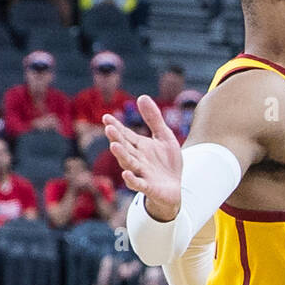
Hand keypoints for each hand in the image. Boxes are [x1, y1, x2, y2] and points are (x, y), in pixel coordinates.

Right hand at [105, 95, 182, 219]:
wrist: (178, 188)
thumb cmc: (168, 163)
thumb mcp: (164, 136)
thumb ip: (154, 118)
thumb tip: (142, 96)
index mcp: (139, 146)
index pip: (125, 134)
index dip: (116, 126)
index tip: (106, 117)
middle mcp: (137, 159)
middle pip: (124, 148)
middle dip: (117, 139)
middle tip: (109, 128)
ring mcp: (142, 174)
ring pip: (128, 164)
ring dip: (121, 156)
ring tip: (114, 146)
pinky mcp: (149, 188)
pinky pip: (139, 184)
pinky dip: (132, 180)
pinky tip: (126, 174)